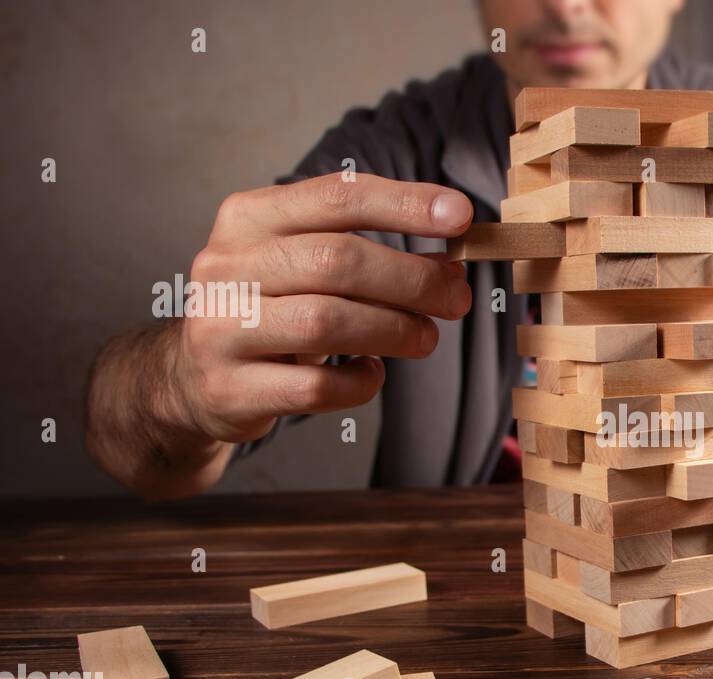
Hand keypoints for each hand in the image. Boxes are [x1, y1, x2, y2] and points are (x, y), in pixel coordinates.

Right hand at [179, 172, 473, 442]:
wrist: (193, 376)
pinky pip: (315, 386)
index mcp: (248, 218)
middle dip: (411, 279)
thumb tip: (450, 264)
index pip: (336, 197)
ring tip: (425, 338)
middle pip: (337, 261)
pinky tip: (373, 373)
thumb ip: (368, 254)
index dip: (404, 204)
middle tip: (456, 298)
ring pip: (325, 322)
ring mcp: (221, 328)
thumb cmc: (270, 309)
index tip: (460, 216)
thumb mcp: (306, 265)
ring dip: (393, 330)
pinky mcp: (230, 389)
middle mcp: (226, 266)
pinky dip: (359, 382)